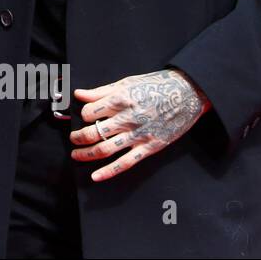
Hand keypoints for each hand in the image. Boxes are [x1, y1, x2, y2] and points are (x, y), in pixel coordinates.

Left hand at [69, 68, 209, 180]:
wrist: (187, 93)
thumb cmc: (156, 86)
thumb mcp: (127, 83)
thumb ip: (101, 91)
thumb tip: (79, 94)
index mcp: (119, 100)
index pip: (89, 112)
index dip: (82, 115)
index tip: (83, 117)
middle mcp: (127, 119)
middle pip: (93, 132)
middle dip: (78, 138)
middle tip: (73, 139)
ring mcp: (138, 135)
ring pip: (105, 149)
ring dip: (86, 154)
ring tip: (77, 154)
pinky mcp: (149, 147)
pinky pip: (126, 163)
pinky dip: (108, 171)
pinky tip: (96, 176)